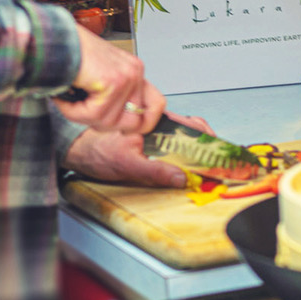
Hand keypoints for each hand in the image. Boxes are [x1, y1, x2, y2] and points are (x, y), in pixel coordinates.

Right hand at [52, 23, 165, 132]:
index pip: (157, 106)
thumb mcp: (99, 78)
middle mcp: (135, 72)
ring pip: (109, 122)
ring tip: (70, 97)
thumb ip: (115, 98)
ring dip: (83, 115)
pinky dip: (73, 110)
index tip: (123, 127)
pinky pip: (94, 115)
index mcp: (134, 70)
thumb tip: (127, 126)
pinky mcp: (112, 82)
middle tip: (83, 108)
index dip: (143, 122)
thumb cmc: (70, 55)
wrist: (53, 38)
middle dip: (104, 123)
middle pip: (133, 124)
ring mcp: (126, 76)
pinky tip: (66, 95)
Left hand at [62, 112, 215, 188]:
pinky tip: (187, 166)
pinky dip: (186, 154)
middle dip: (208, 146)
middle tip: (217, 164)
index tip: (220, 153)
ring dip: (197, 150)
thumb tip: (180, 177)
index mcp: (156, 122)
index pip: (192, 125)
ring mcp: (156, 130)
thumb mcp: (127, 165)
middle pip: (193, 130)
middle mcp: (158, 123)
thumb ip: (154, 171)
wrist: (80, 148)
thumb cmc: (98, 150)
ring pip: (185, 136)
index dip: (210, 139)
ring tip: (206, 166)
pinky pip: (175, 144)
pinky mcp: (152, 140)